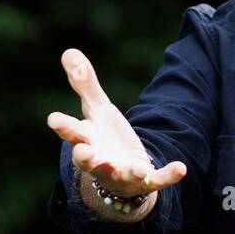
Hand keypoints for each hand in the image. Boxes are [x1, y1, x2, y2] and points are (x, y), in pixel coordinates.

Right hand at [45, 48, 186, 197]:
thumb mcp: (97, 108)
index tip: (53, 119)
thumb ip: (84, 83)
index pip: (71, 132)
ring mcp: (120, 173)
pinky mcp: (143, 181)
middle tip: (83, 150)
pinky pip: (156, 180)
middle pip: (87, 160)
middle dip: (84, 156)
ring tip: (137, 168)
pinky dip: (167, 175)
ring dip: (128, 172)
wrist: (122, 169)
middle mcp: (99, 160)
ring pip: (120, 175)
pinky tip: (181, 168)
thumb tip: (69, 51)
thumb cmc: (104, 135)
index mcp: (86, 139)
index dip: (63, 126)